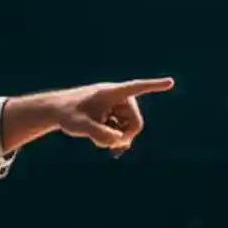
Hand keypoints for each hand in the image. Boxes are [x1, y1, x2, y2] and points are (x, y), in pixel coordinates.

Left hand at [54, 78, 174, 151]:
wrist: (57, 111)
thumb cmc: (66, 114)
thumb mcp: (80, 127)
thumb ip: (99, 134)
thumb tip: (119, 142)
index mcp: (111, 93)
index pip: (136, 88)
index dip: (153, 86)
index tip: (170, 82)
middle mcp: (118, 98)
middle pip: (135, 122)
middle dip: (125, 136)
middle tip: (109, 146)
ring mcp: (117, 106)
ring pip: (130, 128)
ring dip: (117, 137)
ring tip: (98, 139)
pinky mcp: (114, 114)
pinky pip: (123, 129)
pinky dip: (114, 137)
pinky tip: (101, 139)